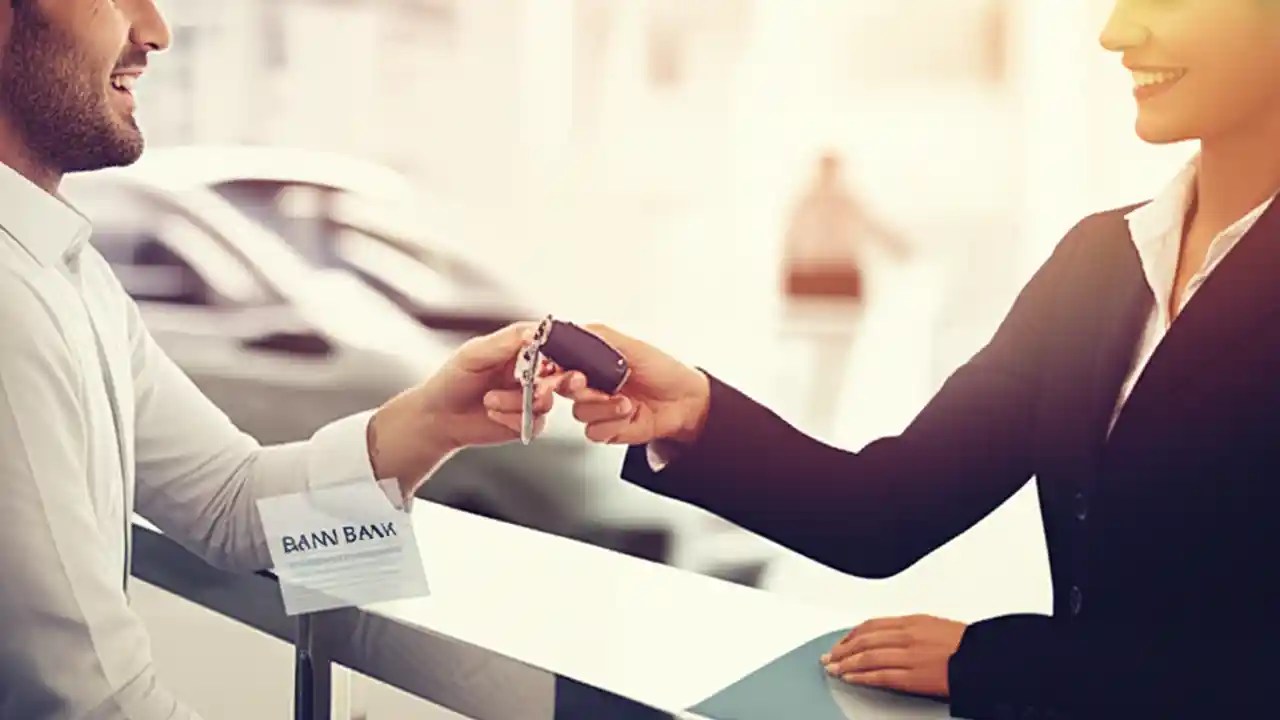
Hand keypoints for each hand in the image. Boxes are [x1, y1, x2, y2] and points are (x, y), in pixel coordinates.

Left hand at [368, 322, 558, 491]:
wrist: (438, 417)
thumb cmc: (452, 380)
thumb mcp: (475, 353)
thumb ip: (506, 341)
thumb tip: (536, 331)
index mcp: (522, 349)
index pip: (553, 344)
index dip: (560, 351)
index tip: (553, 359)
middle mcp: (532, 373)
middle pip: (561, 374)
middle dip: (551, 382)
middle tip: (536, 387)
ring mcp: (532, 398)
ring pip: (545, 400)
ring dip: (516, 402)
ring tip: (489, 400)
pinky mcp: (528, 422)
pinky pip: (536, 422)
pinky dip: (513, 419)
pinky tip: (492, 413)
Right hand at [484, 324, 710, 446]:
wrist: (685, 400)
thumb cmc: (662, 370)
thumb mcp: (628, 344)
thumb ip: (595, 336)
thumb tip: (565, 330)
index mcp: (591, 362)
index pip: (558, 364)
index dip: (554, 369)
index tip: (561, 369)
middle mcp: (591, 385)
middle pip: (562, 390)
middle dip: (578, 388)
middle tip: (587, 382)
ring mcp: (598, 408)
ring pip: (579, 412)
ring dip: (604, 407)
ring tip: (626, 401)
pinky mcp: (607, 430)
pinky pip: (594, 431)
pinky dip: (612, 423)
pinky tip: (629, 414)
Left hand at [821, 615, 966, 699]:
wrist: (984, 659)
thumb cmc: (965, 644)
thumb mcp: (934, 625)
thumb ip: (909, 629)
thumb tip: (888, 634)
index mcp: (911, 621)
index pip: (871, 625)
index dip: (851, 634)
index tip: (841, 641)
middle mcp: (907, 636)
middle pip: (864, 640)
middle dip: (842, 649)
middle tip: (830, 656)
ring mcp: (908, 656)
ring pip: (868, 657)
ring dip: (846, 663)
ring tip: (834, 669)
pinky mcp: (913, 677)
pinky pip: (880, 676)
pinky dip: (861, 676)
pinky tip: (851, 678)